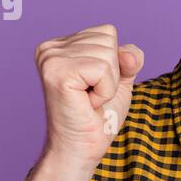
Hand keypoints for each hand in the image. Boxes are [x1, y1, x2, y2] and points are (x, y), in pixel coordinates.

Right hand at [35, 23, 143, 168]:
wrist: (83, 148)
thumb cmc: (99, 117)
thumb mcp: (120, 80)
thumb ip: (129, 58)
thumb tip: (128, 53)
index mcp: (60, 45)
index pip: (107, 32)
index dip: (114, 63)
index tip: (94, 85)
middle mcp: (50, 48)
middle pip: (108, 40)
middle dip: (112, 73)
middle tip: (91, 96)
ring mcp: (50, 58)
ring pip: (108, 54)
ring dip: (108, 84)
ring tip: (88, 99)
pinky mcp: (57, 72)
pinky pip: (103, 69)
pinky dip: (105, 91)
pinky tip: (87, 102)